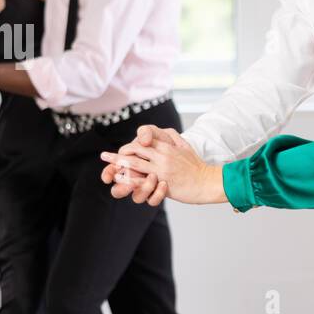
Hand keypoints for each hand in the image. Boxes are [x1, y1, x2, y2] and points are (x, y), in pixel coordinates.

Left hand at [99, 124, 223, 205]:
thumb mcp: (186, 146)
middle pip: (134, 149)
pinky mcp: (162, 181)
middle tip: (105, 157)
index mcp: (166, 146)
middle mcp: (162, 155)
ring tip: (106, 164)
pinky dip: (127, 178)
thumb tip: (165, 131)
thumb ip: (174, 137)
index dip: (129, 145)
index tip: (121, 150)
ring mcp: (161, 168)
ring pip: (133, 163)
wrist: (207, 181)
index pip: (142, 140)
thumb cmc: (197, 166)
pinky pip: (141, 179)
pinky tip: (118, 179)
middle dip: (118, 154)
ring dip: (116, 163)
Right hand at [99, 124, 179, 202]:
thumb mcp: (158, 134)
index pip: (112, 171)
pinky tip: (164, 184)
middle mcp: (137, 177)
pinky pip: (153, 200)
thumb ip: (146, 132)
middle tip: (126, 184)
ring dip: (143, 188)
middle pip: (120, 189)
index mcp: (130, 164)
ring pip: (137, 197)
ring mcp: (148, 187)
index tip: (107, 177)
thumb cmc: (169, 145)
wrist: (191, 163)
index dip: (108, 174)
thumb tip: (143, 140)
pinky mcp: (159, 194)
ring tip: (153, 177)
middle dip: (122, 187)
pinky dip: (157, 193)